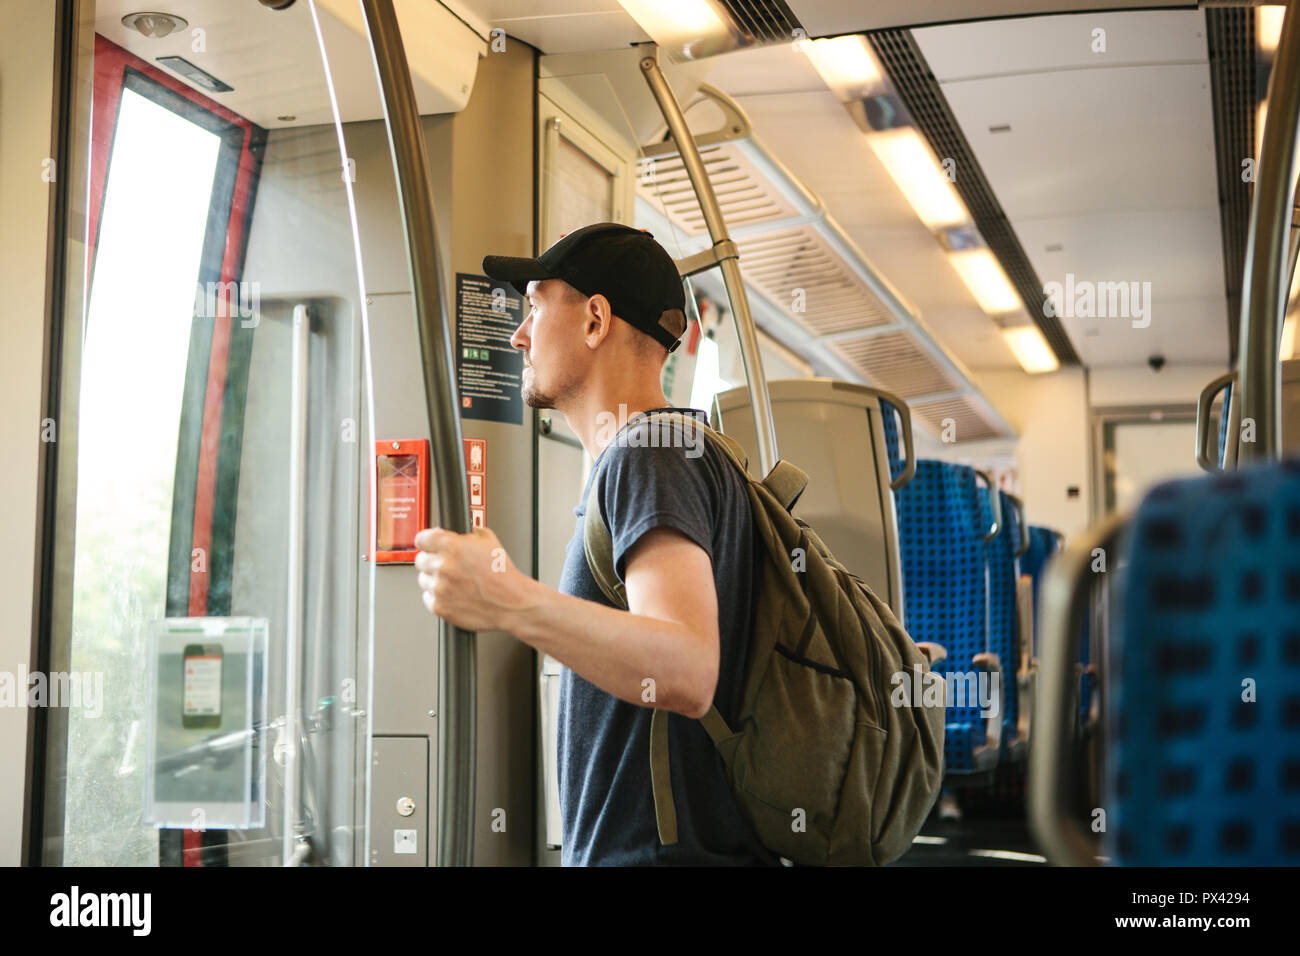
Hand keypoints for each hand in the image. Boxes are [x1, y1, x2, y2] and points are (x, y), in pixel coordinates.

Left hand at [413, 526, 531, 632]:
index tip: (428, 545)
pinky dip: (437, 597)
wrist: (511, 602)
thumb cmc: (503, 575)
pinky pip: (428, 598)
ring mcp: (440, 588)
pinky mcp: (440, 607)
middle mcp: (443, 566)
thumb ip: (468, 533)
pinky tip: (453, 594)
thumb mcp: (490, 541)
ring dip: (434, 579)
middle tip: (445, 565)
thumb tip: (456, 533)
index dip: (427, 541)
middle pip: (420, 560)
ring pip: (423, 580)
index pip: (422, 538)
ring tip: (454, 582)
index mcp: (453, 547)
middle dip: (431, 560)